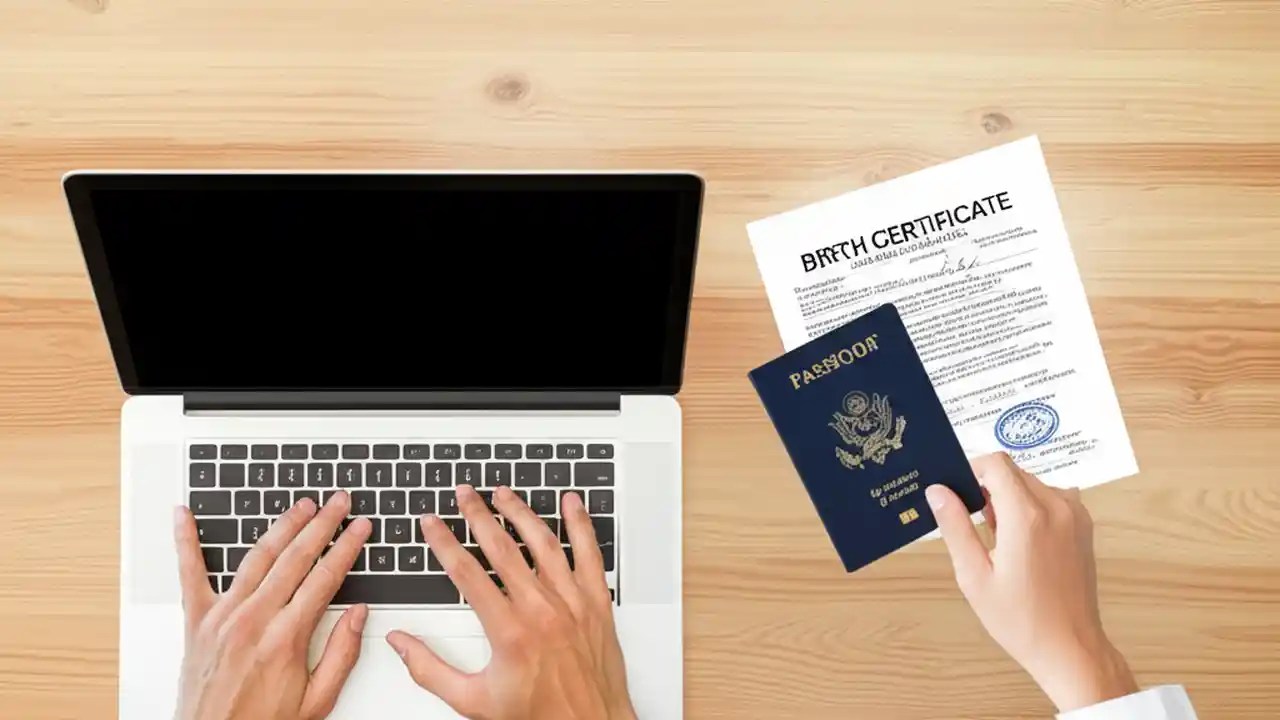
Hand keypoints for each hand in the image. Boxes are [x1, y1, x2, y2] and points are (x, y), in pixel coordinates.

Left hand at [173, 493, 372, 719]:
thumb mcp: (317, 701)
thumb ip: (341, 654)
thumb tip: (357, 614)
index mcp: (286, 638)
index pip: (325, 577)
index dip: (347, 547)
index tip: (360, 528)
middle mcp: (253, 619)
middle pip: (296, 557)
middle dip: (322, 524)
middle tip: (338, 503)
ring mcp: (222, 616)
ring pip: (256, 556)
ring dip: (282, 525)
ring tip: (300, 506)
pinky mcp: (196, 621)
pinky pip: (189, 573)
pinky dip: (185, 541)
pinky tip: (183, 515)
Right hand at [386, 485, 634, 719]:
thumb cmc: (539, 715)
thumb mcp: (473, 700)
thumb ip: (430, 669)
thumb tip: (401, 643)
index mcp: (509, 631)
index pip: (466, 573)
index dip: (444, 542)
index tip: (431, 523)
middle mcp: (542, 610)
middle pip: (502, 548)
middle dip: (478, 515)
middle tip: (463, 493)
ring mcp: (572, 602)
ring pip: (544, 543)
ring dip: (521, 512)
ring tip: (503, 492)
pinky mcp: (598, 602)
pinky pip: (590, 553)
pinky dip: (580, 524)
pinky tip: (571, 503)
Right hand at [926, 453, 1137, 711]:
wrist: (1069, 647)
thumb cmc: (1020, 619)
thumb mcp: (974, 575)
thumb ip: (955, 527)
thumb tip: (938, 491)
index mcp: (1027, 517)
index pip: (996, 464)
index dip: (971, 471)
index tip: (959, 495)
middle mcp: (1057, 507)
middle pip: (1013, 472)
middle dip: (989, 490)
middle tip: (979, 529)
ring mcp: (1075, 515)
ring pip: (1032, 484)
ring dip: (1011, 499)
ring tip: (1002, 541)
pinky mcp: (1083, 526)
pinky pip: (1051, 498)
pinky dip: (1031, 509)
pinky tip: (1024, 543)